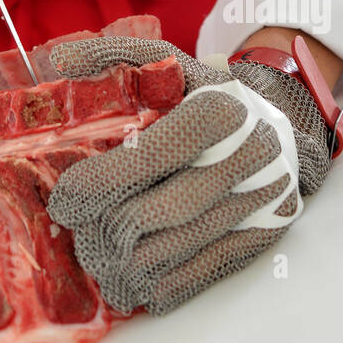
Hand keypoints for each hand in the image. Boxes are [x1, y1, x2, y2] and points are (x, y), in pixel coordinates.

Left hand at [46, 35, 332, 315]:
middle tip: (79, 236)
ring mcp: (263, 198)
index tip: (65, 201)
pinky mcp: (267, 232)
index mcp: (220, 109)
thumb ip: (117, 58)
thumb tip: (61, 59)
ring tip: (99, 258)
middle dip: (113, 228)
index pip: (152, 155)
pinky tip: (136, 284)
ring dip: (133, 262)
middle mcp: (249, 154)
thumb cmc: (208, 93)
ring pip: (185, 245)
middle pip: (167, 208)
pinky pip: (210, 269)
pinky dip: (169, 283)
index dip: (102, 182)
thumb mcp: (171, 64)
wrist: (281, 122)